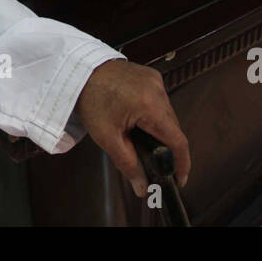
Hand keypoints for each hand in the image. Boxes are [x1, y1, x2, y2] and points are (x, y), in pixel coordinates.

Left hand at [74, 58, 189, 197]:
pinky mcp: (151, 76)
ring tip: (140, 139)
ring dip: (158, 130)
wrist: (79, 71)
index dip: (182, 163)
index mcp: (150, 106)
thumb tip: (142, 188)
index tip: (179, 179)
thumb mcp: (107, 138)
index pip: (178, 140)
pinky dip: (153, 114)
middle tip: (154, 164)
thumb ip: (128, 164)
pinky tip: (137, 120)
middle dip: (166, 148)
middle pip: (173, 128)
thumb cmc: (91, 101)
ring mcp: (155, 81)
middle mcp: (158, 91)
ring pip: (166, 115)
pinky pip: (159, 101)